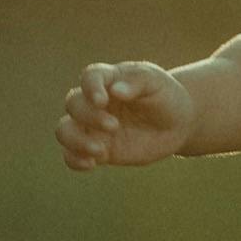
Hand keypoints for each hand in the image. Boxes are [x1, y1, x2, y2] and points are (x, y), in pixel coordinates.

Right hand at [55, 61, 194, 169]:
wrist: (176, 124)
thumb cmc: (164, 96)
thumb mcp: (156, 83)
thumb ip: (137, 82)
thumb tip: (115, 91)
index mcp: (108, 79)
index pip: (90, 77)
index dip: (91, 88)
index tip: (102, 101)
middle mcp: (94, 102)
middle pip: (73, 104)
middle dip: (89, 116)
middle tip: (115, 126)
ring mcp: (92, 127)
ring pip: (64, 130)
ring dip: (75, 140)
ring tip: (100, 150)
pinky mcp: (96, 149)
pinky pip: (71, 155)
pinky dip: (74, 160)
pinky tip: (91, 163)